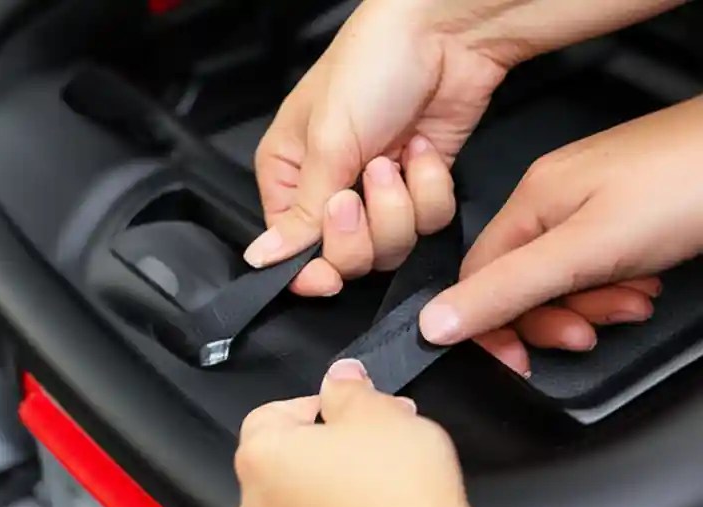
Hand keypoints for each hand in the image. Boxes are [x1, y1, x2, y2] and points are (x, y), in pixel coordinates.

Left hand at [233, 358, 480, 506]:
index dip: (318, 406)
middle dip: (329, 448)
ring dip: (331, 492)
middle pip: (284, 462)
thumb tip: (340, 378)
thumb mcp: (381, 414)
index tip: (356, 410)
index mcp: (260, 457)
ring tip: (385, 491)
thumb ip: (351, 389)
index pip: (272, 414)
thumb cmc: (399, 497)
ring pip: (297, 506)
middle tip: (380, 445)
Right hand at [247, 0, 510, 294]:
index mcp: (289, 176)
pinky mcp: (420, 187)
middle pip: (344, 257)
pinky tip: (420, 150)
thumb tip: (261, 259)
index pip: (292, 249)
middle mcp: (330, 189)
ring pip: (390, 246)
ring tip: (395, 156)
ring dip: (400, 205)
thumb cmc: (372, 63)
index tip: (327, 274)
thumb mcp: (327, 143)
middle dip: (364, 228)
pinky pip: (428, 223)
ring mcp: (377, 192)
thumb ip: (300, 214)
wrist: (445, 33)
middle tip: (364, 184)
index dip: (312, 266)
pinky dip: (431, 189)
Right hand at [421, 97, 702, 374]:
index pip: (476, 279)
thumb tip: (432, 323)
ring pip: (563, 275)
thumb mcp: (586, 251)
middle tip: (589, 333)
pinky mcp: (625, 207)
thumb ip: (508, 290)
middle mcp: (552, 196)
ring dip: (593, 304)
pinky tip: (646, 282)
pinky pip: (598, 260)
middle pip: (520, 281)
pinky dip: (618, 283)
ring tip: (633, 302)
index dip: (492, 327)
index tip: (519, 362)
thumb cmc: (688, 184)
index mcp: (530, 201)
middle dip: (554, 317)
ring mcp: (591, 199)